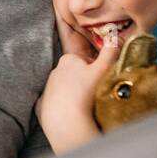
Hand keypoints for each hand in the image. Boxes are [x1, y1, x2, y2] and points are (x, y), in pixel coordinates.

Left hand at [34, 10, 119, 151]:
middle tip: (94, 94)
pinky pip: (55, 105)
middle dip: (83, 81)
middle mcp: (54, 72)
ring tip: (84, 106)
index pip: (84, 60)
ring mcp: (46, 89)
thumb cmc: (86, 93)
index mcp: (68, 59)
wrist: (67, 123)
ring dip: (74, 95)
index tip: (100, 80)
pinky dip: (62, 108)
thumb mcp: (104, 68)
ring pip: (64, 89)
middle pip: (74, 74)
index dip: (95, 69)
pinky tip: (71, 115)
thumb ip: (111, 50)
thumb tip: (114, 34)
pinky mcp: (42, 106)